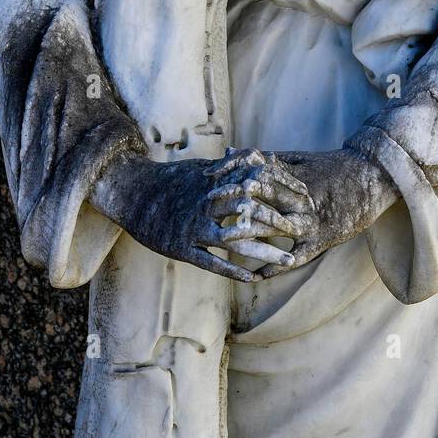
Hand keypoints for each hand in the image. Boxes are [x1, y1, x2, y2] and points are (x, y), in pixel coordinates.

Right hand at [90, 151, 298, 282]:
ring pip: (235, 241)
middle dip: (279, 223)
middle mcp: (207, 205)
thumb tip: (256, 160)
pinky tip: (251, 278)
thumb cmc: (171, 181)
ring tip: (288, 259)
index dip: (281, 195)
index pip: (255, 188)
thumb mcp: (201, 170)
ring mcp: (194, 227)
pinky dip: (232, 270)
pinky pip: (210, 261)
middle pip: (250, 214)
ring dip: (264, 251)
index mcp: (214, 184)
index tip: (304, 201)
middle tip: (304, 232)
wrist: (133, 194)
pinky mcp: (181, 247)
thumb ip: (230, 168)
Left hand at [209, 147, 396, 277]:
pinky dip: (275, 266)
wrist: (370, 182)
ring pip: (275, 230)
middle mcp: (300, 201)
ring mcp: (310, 223)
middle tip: (208, 210)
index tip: (209, 181)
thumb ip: (264, 158)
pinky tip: (255, 275)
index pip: (256, 176)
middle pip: (261, 202)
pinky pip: (295, 258)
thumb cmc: (331, 167)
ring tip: (224, 239)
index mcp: (294, 179)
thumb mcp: (299, 159)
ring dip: (249, 235)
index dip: (231, 178)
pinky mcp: (321, 242)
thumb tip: (231, 150)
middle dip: (233, 207)